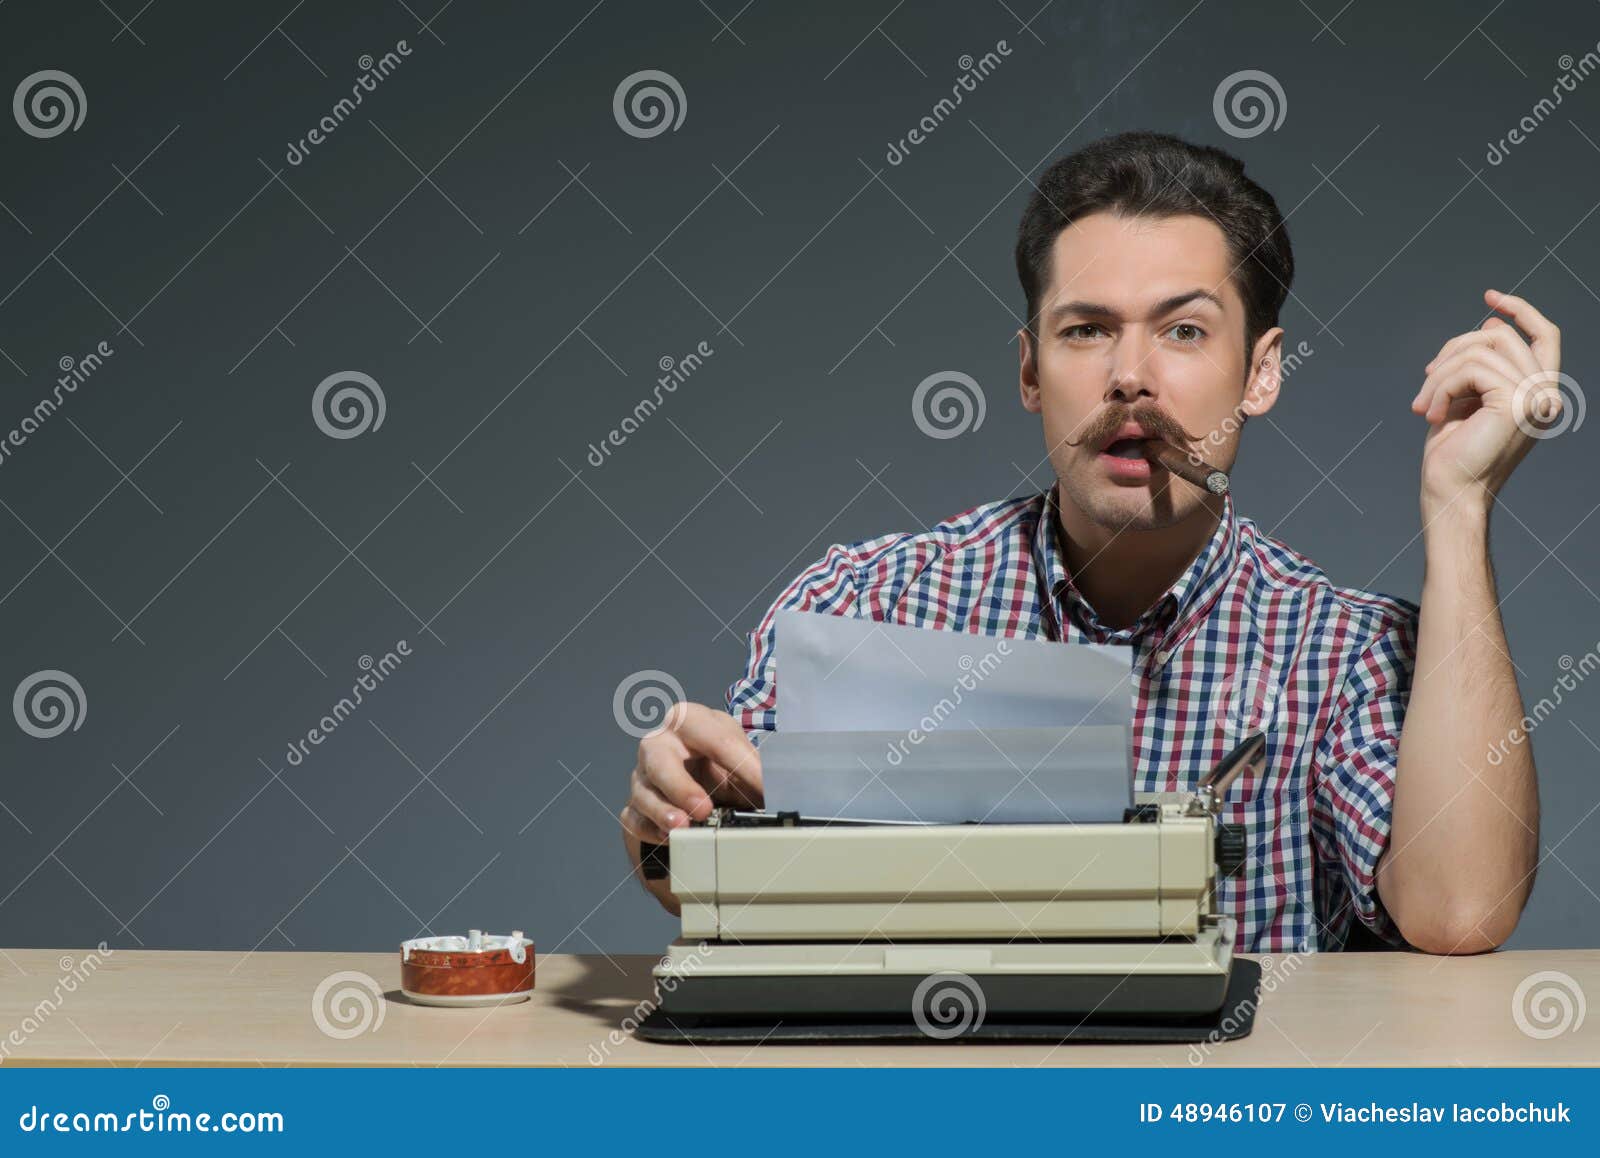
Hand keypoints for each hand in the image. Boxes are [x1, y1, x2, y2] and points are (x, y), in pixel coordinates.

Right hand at [619, 702, 762, 844]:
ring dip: (662, 811)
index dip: (741, 763)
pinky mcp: (636, 804)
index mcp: (691, 721)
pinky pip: (634, 818)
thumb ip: (758, 770)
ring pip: (642, 791)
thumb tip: (783, 791)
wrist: (698, 778)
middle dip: (680, 785)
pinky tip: (668, 838)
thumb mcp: (741, 758)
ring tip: (682, 827)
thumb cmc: (718, 762)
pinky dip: (650, 830)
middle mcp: (661, 744)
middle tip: (703, 809)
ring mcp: (643, 774)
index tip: (763, 788)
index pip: (714, 737)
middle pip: (659, 757)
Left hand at [1412, 288, 1563, 519]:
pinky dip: (1440, 387)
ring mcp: (1535, 398)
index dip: (1521, 310)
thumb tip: (1489, 326)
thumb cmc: (1453, 454)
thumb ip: (1480, 367)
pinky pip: (1469, 368)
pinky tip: (1429, 415)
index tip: (1490, 297)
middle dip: (1453, 349)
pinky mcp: (1516, 402)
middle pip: (1500, 336)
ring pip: (1479, 349)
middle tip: (1426, 381)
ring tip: (1423, 405)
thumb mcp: (1467, 399)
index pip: (1545, 336)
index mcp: (1538, 394)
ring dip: (1439, 375)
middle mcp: (1545, 395)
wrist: (1449, 492)